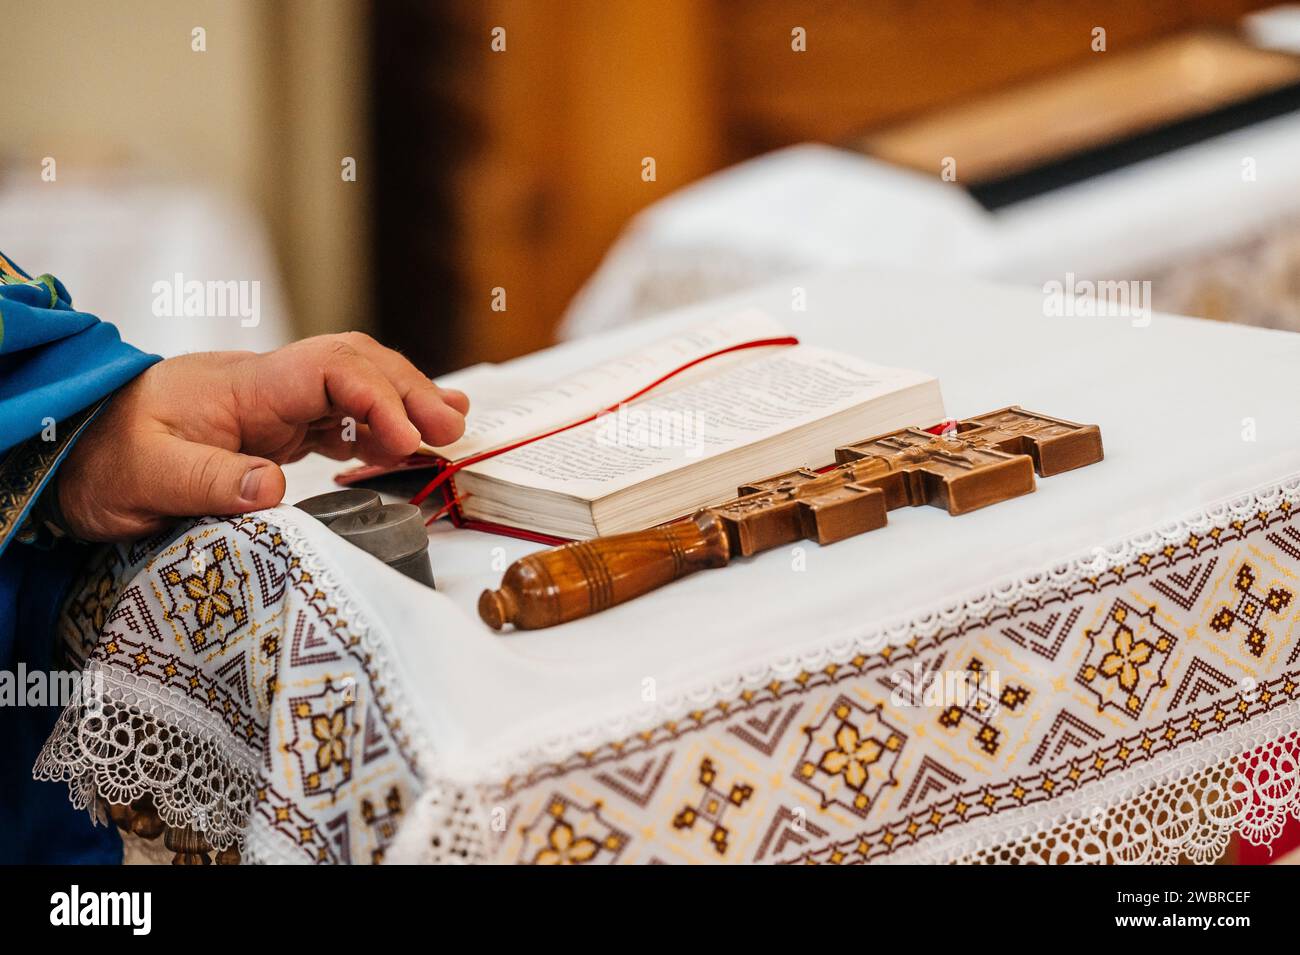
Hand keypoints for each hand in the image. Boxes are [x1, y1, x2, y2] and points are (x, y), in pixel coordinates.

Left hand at [57, 332, 468, 540]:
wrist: (72, 452)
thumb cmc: (101, 460)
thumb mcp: (144, 478)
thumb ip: (208, 480)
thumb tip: (276, 488)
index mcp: (243, 386)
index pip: (329, 368)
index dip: (378, 397)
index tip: (407, 439)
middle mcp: (267, 387)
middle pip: (356, 366)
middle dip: (410, 392)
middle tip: (452, 430)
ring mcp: (273, 407)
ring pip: (355, 388)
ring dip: (403, 405)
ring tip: (449, 429)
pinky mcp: (273, 430)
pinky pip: (339, 419)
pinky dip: (379, 429)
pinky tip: (402, 447)